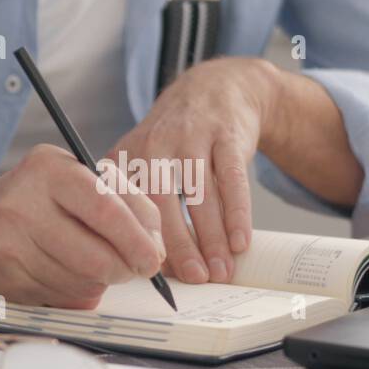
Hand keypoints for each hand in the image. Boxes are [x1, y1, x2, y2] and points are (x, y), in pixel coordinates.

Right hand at [0, 144, 165, 307]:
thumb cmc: (37, 198)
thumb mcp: (76, 179)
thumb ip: (123, 202)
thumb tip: (155, 250)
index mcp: (50, 169)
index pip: (105, 207)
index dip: (137, 239)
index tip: (155, 258)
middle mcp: (23, 204)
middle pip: (96, 254)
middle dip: (126, 268)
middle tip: (137, 269)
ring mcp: (11, 244)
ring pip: (83, 281)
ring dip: (103, 281)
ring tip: (98, 264)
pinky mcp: (8, 278)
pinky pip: (63, 297)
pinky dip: (79, 291)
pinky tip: (69, 273)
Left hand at [108, 58, 281, 283]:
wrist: (215, 89)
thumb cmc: (176, 140)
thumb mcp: (143, 161)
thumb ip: (141, 205)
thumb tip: (150, 265)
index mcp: (127, 158)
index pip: (128, 208)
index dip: (141, 244)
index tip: (156, 276)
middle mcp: (154, 144)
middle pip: (164, 205)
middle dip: (181, 247)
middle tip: (195, 280)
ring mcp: (191, 136)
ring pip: (200, 195)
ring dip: (212, 238)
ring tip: (221, 270)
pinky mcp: (226, 134)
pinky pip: (232, 180)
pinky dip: (238, 214)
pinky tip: (241, 241)